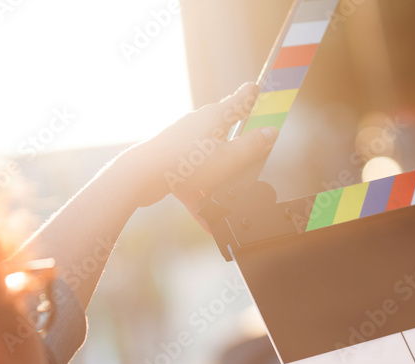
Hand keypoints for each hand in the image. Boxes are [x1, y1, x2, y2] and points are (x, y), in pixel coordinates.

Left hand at [121, 82, 278, 226]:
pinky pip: (192, 179)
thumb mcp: (229, 158)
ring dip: (219, 179)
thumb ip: (252, 146)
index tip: (262, 89)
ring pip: (209, 159)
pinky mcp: (172, 160)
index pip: (242, 98)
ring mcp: (184, 141)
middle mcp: (199, 123)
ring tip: (227, 202)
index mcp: (216, 116)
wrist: (142, 176)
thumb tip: (271, 132)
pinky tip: (207, 222)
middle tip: (254, 155)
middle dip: (239, 144)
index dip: (255, 94)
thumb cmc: (185, 162)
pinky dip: (200, 197)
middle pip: (226, 129)